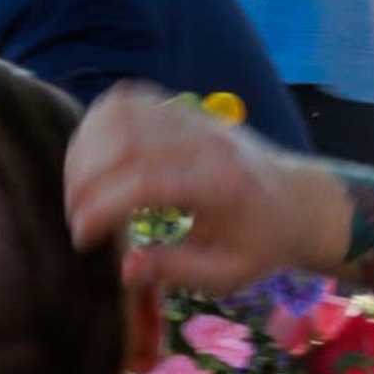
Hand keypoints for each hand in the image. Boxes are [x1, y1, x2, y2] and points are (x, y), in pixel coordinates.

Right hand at [61, 84, 317, 291]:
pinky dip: (100, 121)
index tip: (82, 237)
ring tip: (78, 185)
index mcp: (220, 185)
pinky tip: (93, 154)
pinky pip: (130, 99)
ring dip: (85, 147)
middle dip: (84, 178)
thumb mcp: (228, 274)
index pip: (144, 183)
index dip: (101, 207)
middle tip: (74, 213)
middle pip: (124, 140)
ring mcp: (193, 118)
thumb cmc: (261, 243)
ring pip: (121, 112)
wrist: (299, 201)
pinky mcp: (183, 108)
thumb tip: (125, 268)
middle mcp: (204, 142)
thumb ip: (176, 270)